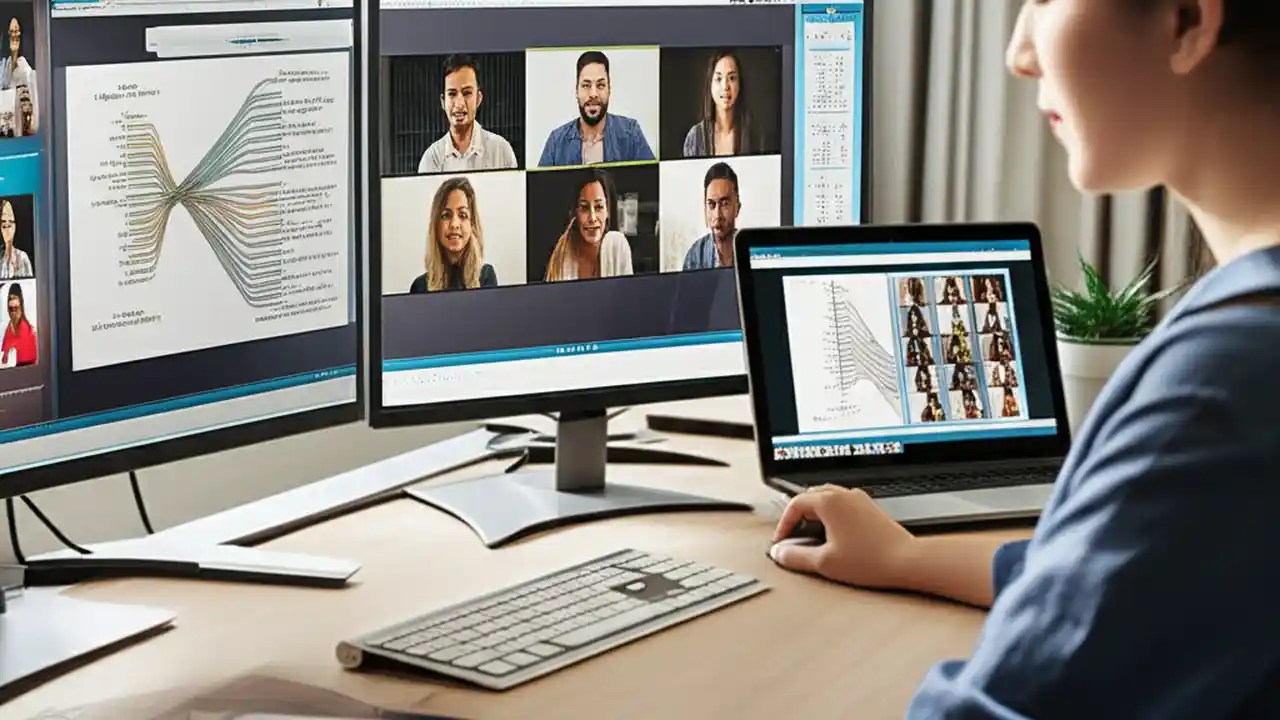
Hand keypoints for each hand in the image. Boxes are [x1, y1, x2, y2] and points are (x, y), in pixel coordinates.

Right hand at [770, 485, 917, 589]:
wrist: (907, 561)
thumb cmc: (870, 560)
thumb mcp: (824, 562)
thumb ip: (796, 557)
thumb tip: (780, 553)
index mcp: (829, 501)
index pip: (795, 504)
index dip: (784, 524)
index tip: (782, 541)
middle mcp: (844, 494)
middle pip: (810, 496)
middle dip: (798, 516)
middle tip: (793, 536)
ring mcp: (859, 499)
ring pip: (827, 498)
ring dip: (815, 514)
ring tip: (812, 536)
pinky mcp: (870, 509)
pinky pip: (843, 504)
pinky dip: (832, 515)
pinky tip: (835, 536)